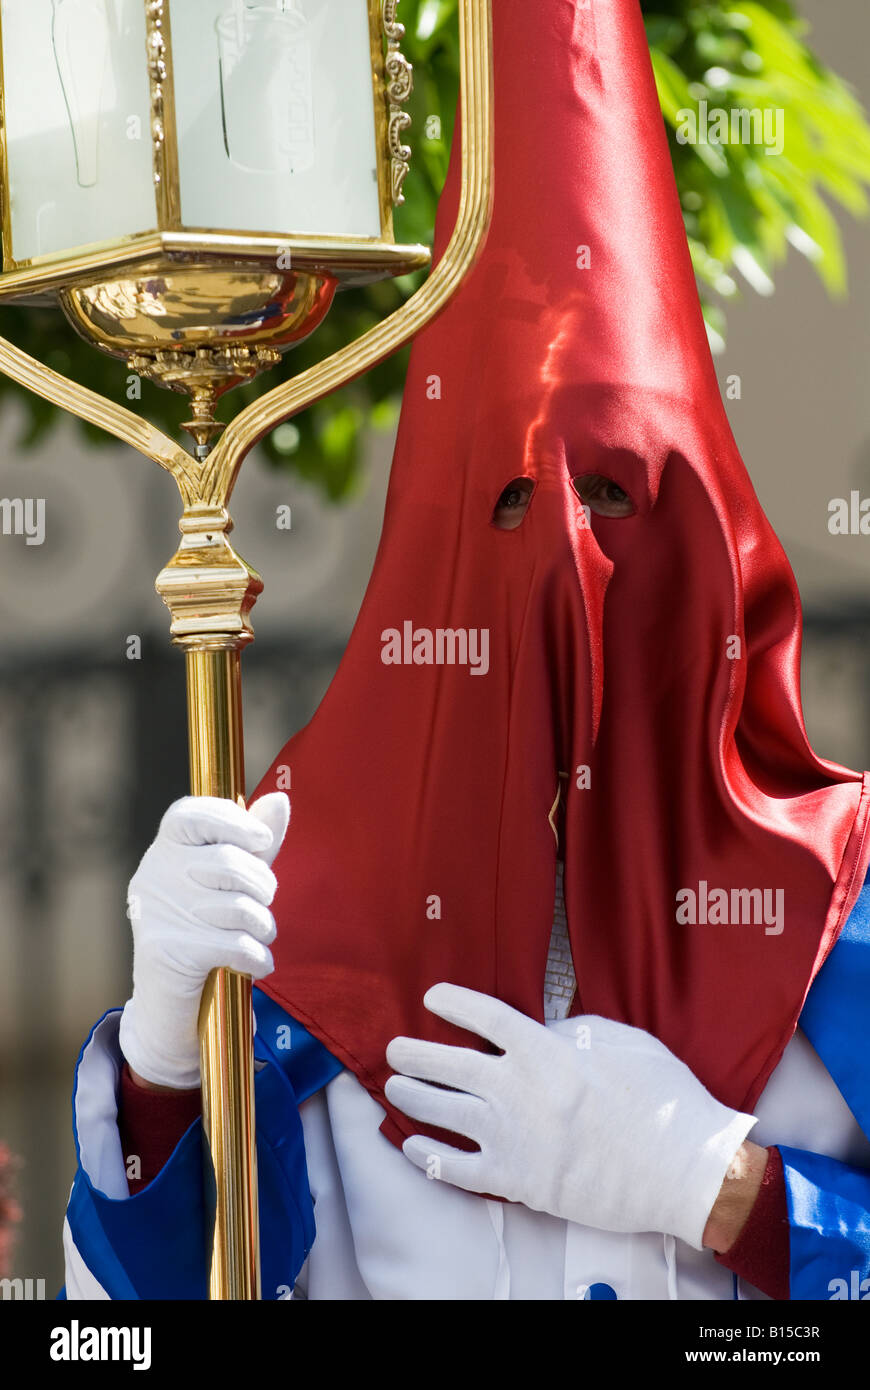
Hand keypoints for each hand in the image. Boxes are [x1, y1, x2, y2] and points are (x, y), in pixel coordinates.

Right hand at [119, 793, 288, 1089]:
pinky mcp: (167, 950)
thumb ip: (254, 845)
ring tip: (262, 936)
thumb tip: (280, 800)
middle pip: (228, 862)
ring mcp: (155, 912)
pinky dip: (257, 958)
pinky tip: (258, 965)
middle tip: (266, 904)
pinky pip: (234, 945)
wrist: (171, 1006)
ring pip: (237, 907)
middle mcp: (153, 875)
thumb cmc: (206, 933)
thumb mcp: (232, 885)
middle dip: (263, 885)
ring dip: (264, 926)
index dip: (231, 820)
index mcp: (165, 851)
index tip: (261, 841)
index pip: (190, 815)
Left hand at [385, 983, 756, 1249]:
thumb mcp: (621, 1040)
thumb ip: (572, 1030)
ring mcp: (513, 1136)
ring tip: (396, 1089)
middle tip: (395, 1050)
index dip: (453, 1003)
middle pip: (448, 1064)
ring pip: (441, 1112)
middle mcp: (518, 1088)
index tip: (432, 997)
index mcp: (545, 1049)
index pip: (484, 1015)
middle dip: (414, 1055)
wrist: (682, 1168)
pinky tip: (412, 1146)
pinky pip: (456, 1168)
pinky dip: (427, 1155)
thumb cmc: (661, 1099)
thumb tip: (542, 1029)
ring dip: (412, 1098)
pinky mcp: (517, 1179)